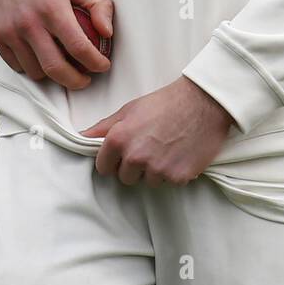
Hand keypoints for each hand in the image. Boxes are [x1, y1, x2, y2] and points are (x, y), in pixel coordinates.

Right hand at [0, 0, 113, 88]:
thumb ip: (99, 5)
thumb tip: (107, 33)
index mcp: (52, 7)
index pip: (78, 47)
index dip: (95, 63)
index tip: (103, 66)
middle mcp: (28, 21)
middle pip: (55, 68)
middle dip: (76, 80)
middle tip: (86, 78)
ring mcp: (9, 31)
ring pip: (35, 71)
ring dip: (53, 74)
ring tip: (64, 65)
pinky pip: (16, 66)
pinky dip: (32, 67)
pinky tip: (42, 57)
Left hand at [80, 77, 235, 185]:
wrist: (203, 102)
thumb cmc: (165, 102)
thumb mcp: (130, 110)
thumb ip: (103, 128)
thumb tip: (80, 138)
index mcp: (119, 139)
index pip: (103, 167)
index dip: (113, 160)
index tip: (125, 151)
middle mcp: (135, 156)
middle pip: (125, 178)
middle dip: (134, 166)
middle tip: (151, 146)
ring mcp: (157, 169)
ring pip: (147, 182)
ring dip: (155, 170)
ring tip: (167, 148)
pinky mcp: (178, 177)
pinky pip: (169, 183)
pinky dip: (174, 172)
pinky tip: (180, 153)